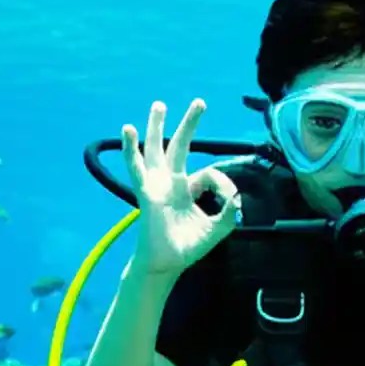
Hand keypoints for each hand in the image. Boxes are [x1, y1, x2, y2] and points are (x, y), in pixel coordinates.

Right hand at [121, 99, 240, 275]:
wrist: (168, 263)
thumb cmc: (188, 246)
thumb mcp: (218, 229)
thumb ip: (229, 212)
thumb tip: (237, 197)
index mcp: (189, 189)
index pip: (209, 173)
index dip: (224, 183)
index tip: (231, 199)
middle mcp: (172, 182)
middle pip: (180, 146)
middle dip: (189, 124)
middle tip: (200, 102)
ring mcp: (158, 185)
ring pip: (157, 149)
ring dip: (157, 127)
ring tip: (159, 105)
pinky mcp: (147, 192)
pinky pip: (137, 168)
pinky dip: (131, 149)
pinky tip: (127, 130)